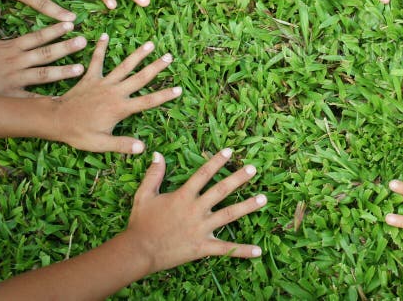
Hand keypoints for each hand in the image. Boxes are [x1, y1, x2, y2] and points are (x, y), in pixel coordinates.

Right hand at [0, 3, 85, 96]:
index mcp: (10, 47)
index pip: (37, 36)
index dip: (55, 30)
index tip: (71, 24)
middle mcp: (16, 61)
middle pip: (46, 53)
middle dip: (66, 47)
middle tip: (84, 42)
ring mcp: (14, 79)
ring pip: (43, 75)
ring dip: (63, 71)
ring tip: (80, 69)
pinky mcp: (9, 95)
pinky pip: (31, 100)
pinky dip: (45, 101)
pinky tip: (60, 101)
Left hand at [51, 35, 181, 153]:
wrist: (55, 119)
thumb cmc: (78, 133)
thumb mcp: (101, 144)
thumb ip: (122, 145)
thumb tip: (143, 148)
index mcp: (120, 108)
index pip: (148, 101)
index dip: (164, 95)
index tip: (179, 89)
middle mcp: (115, 92)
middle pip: (140, 78)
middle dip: (156, 67)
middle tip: (169, 57)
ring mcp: (103, 83)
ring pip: (124, 66)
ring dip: (137, 54)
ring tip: (150, 43)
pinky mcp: (90, 78)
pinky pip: (96, 61)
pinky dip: (100, 48)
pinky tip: (104, 35)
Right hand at [125, 149, 265, 273]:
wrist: (139, 251)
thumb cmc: (141, 223)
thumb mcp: (144, 195)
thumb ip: (154, 174)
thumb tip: (159, 154)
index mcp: (183, 196)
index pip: (203, 174)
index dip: (217, 161)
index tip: (230, 151)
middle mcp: (196, 209)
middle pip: (221, 190)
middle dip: (238, 178)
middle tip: (253, 169)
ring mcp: (201, 228)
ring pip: (229, 215)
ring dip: (247, 206)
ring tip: (263, 199)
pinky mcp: (203, 246)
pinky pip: (226, 248)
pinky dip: (242, 250)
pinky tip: (258, 251)